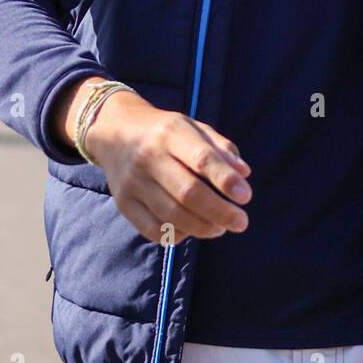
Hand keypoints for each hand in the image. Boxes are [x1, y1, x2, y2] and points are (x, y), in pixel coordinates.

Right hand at [87, 91, 251, 245]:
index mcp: (171, 132)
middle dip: (220, 212)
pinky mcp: (123, 203)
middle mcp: (149, 157)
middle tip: (241, 222)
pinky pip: (153, 230)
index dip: (226, 180)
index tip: (246, 196)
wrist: (115, 132)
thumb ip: (221, 148)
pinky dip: (177, 235)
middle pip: (188, 193)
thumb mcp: (194, 127)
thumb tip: (244, 174)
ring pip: (172, 215)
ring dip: (203, 227)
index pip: (202, 159)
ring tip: (220, 228)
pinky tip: (191, 229)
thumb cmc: (165, 132)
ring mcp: (133, 182)